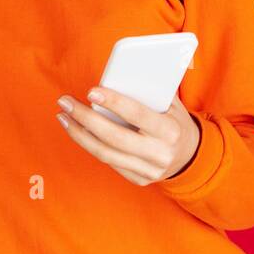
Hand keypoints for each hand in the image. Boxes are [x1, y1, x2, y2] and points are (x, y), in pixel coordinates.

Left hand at [55, 89, 200, 185]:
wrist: (191, 155)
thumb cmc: (174, 120)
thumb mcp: (171, 103)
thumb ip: (150, 91)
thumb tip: (120, 73)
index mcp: (171, 131)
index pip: (137, 115)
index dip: (114, 102)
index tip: (91, 90)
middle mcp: (160, 154)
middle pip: (114, 137)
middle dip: (85, 118)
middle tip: (65, 102)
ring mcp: (149, 171)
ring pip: (105, 153)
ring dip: (79, 134)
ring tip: (63, 116)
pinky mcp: (139, 180)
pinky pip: (108, 162)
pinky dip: (89, 145)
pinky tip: (76, 130)